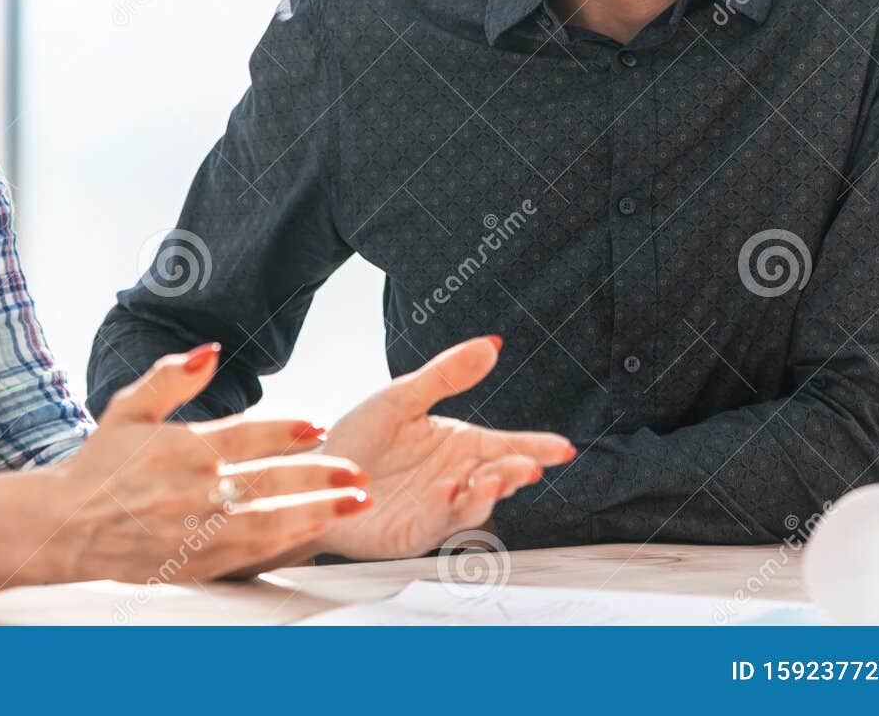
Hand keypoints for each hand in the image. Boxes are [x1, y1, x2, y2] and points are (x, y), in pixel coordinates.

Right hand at [44, 344, 370, 582]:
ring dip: (315, 514)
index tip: (319, 427)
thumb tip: (211, 350)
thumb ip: (171, 378)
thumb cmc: (100, 465)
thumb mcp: (128, 409)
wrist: (63, 527)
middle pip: (266, 483)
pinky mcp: (194, 564)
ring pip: (266, 524)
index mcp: (179, 449)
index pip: (244, 436)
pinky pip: (249, 557)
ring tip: (353, 505)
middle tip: (358, 473)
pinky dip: (286, 546)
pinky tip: (314, 535)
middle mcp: (190, 492)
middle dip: (319, 478)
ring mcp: (194, 533)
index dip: (285, 431)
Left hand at [311, 335, 574, 559]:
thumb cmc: (358, 438)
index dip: (535, 447)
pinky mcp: (410, 534)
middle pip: (496, 479)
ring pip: (472, 506)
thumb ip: (447, 375)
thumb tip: (491, 344)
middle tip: (530, 466)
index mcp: (457, 446)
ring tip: (496, 477)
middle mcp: (454, 479)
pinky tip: (447, 489)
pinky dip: (444, 508)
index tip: (563, 448)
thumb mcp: (402, 396)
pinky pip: (433, 523)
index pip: (505, 446)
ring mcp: (435, 510)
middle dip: (515, 474)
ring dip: (486, 494)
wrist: (315, 472)